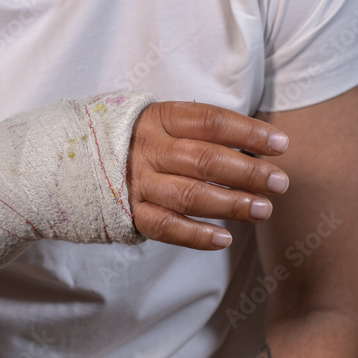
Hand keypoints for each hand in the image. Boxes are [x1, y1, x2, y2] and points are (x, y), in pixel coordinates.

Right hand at [126, 101, 289, 249]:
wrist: (76, 159)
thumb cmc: (139, 140)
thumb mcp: (164, 122)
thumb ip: (203, 132)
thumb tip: (261, 150)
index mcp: (159, 118)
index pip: (211, 122)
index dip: (249, 133)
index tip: (280, 145)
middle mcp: (148, 150)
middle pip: (204, 160)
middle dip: (248, 173)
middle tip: (279, 183)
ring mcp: (137, 183)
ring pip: (189, 196)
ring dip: (230, 205)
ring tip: (263, 210)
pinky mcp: (129, 213)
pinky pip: (165, 227)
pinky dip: (195, 235)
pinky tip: (224, 239)